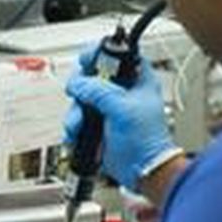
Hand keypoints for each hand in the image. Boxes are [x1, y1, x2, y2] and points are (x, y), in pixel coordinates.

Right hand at [64, 46, 182, 191]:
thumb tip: (79, 84)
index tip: (87, 61)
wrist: (142, 169)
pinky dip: (74, 124)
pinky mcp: (98, 123)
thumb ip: (99, 91)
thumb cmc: (147, 140)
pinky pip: (79, 116)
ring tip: (79, 124)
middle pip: (93, 74)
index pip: (118, 53)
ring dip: (76, 111)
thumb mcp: (123, 108)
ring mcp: (109, 106)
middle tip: (78, 94)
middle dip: (81, 86)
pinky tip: (77, 133)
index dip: (101, 53)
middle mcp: (122, 89)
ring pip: (82, 96)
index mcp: (138, 79)